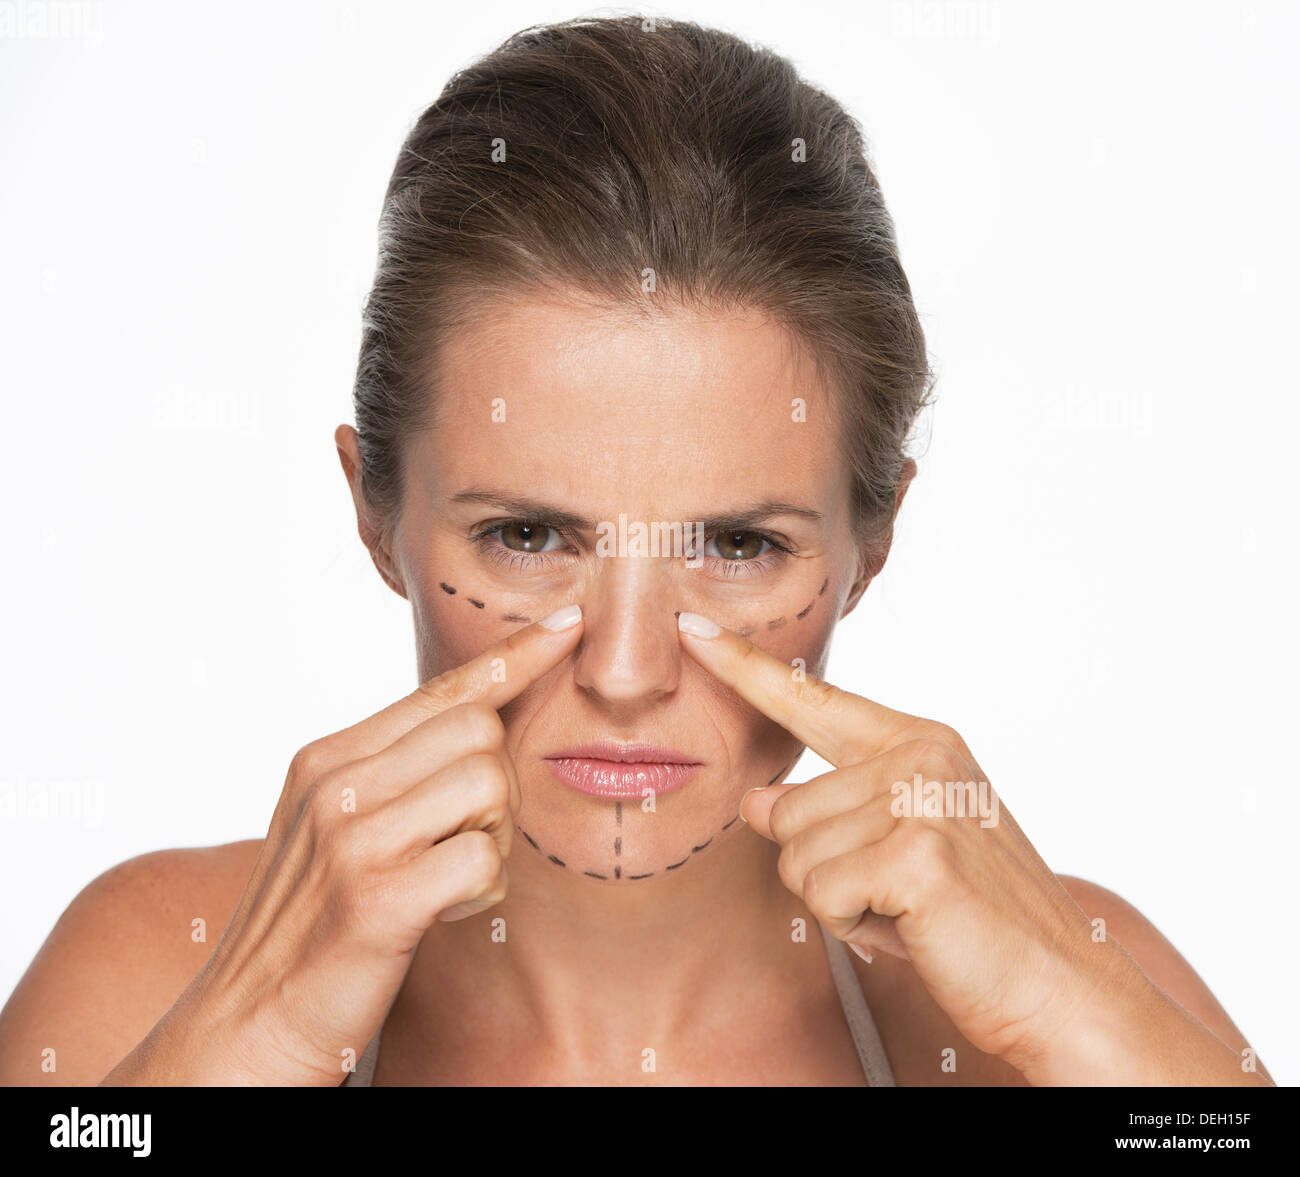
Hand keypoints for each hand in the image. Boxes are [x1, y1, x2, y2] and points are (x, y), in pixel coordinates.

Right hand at [102, 604, 583, 1085]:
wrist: (247, 1026)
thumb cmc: (310, 926)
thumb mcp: (335, 826)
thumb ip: (393, 770)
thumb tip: (481, 718)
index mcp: (327, 759)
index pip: (442, 689)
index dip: (513, 657)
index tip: (567, 626)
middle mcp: (335, 783)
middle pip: (479, 729)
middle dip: (495, 786)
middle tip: (461, 842)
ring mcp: (352, 836)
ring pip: (488, 784)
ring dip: (490, 839)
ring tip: (446, 878)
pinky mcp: (377, 896)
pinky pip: (485, 860)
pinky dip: (481, 891)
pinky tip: (443, 911)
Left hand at [676, 611, 1138, 1075]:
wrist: (1058, 983)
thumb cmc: (969, 918)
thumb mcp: (888, 849)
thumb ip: (825, 812)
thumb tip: (754, 799)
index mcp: (917, 741)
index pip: (810, 698)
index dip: (743, 666)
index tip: (693, 628)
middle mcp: (918, 755)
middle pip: (783, 808)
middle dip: (822, 870)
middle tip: (894, 892)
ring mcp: (920, 797)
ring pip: (795, 856)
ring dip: (839, 902)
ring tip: (907, 909)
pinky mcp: (917, 850)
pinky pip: (820, 893)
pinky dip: (853, 926)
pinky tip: (909, 928)